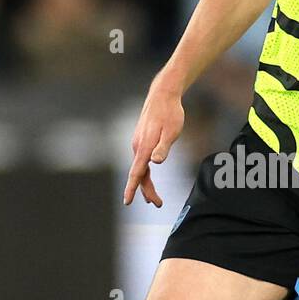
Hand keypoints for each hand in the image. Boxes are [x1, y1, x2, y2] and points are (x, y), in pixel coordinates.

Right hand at [124, 83, 184, 205]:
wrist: (163, 96)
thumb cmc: (170, 113)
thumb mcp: (172, 131)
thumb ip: (163, 148)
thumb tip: (156, 163)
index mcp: (144, 147)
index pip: (136, 173)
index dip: (131, 189)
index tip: (127, 202)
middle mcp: (138, 147)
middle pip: (139, 175)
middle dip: (146, 191)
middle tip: (158, 204)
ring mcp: (138, 144)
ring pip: (140, 169)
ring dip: (146, 184)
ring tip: (154, 198)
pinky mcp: (142, 141)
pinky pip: (141, 162)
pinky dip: (144, 174)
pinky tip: (148, 177)